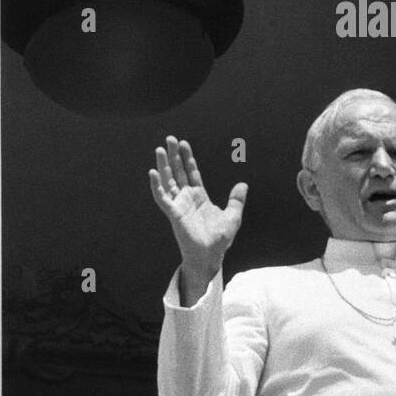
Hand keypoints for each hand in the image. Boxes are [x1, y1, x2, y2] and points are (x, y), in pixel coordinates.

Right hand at [149, 136, 247, 293]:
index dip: (188, 158)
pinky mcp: (173, 214)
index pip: (192, 172)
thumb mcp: (233, 217)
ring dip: (163, 165)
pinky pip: (162, 197)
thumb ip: (236, 200)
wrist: (210, 257)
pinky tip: (153, 173)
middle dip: (173, 155)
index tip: (184, 144)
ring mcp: (179, 205)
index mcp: (199, 197)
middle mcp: (186, 198)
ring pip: (168, 181)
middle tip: (169, 139)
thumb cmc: (219, 240)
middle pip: (178, 172)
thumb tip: (243, 184)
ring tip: (159, 149)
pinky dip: (157, 185)